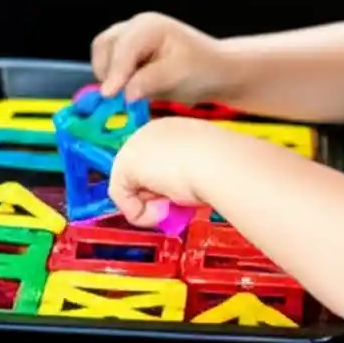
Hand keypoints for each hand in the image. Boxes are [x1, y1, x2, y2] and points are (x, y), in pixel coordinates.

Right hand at [90, 12, 234, 101]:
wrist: (216, 71)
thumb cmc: (203, 69)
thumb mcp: (178, 76)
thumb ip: (149, 81)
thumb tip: (125, 93)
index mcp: (149, 26)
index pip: (123, 49)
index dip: (115, 73)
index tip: (109, 95)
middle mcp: (135, 27)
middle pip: (104, 47)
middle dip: (109, 73)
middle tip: (119, 97)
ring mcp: (129, 38)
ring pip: (102, 55)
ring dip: (109, 76)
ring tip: (129, 93)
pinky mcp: (128, 53)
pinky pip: (108, 64)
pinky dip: (113, 78)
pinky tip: (130, 90)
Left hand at [107, 117, 224, 225]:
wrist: (219, 162)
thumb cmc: (222, 164)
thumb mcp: (204, 167)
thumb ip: (185, 176)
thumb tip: (174, 196)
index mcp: (172, 129)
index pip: (158, 162)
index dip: (166, 185)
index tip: (183, 199)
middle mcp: (150, 132)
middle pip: (141, 174)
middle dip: (156, 196)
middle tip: (178, 206)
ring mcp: (134, 145)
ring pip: (131, 187)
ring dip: (151, 205)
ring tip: (174, 206)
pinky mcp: (124, 164)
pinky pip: (121, 197)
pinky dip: (138, 212)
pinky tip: (161, 210)